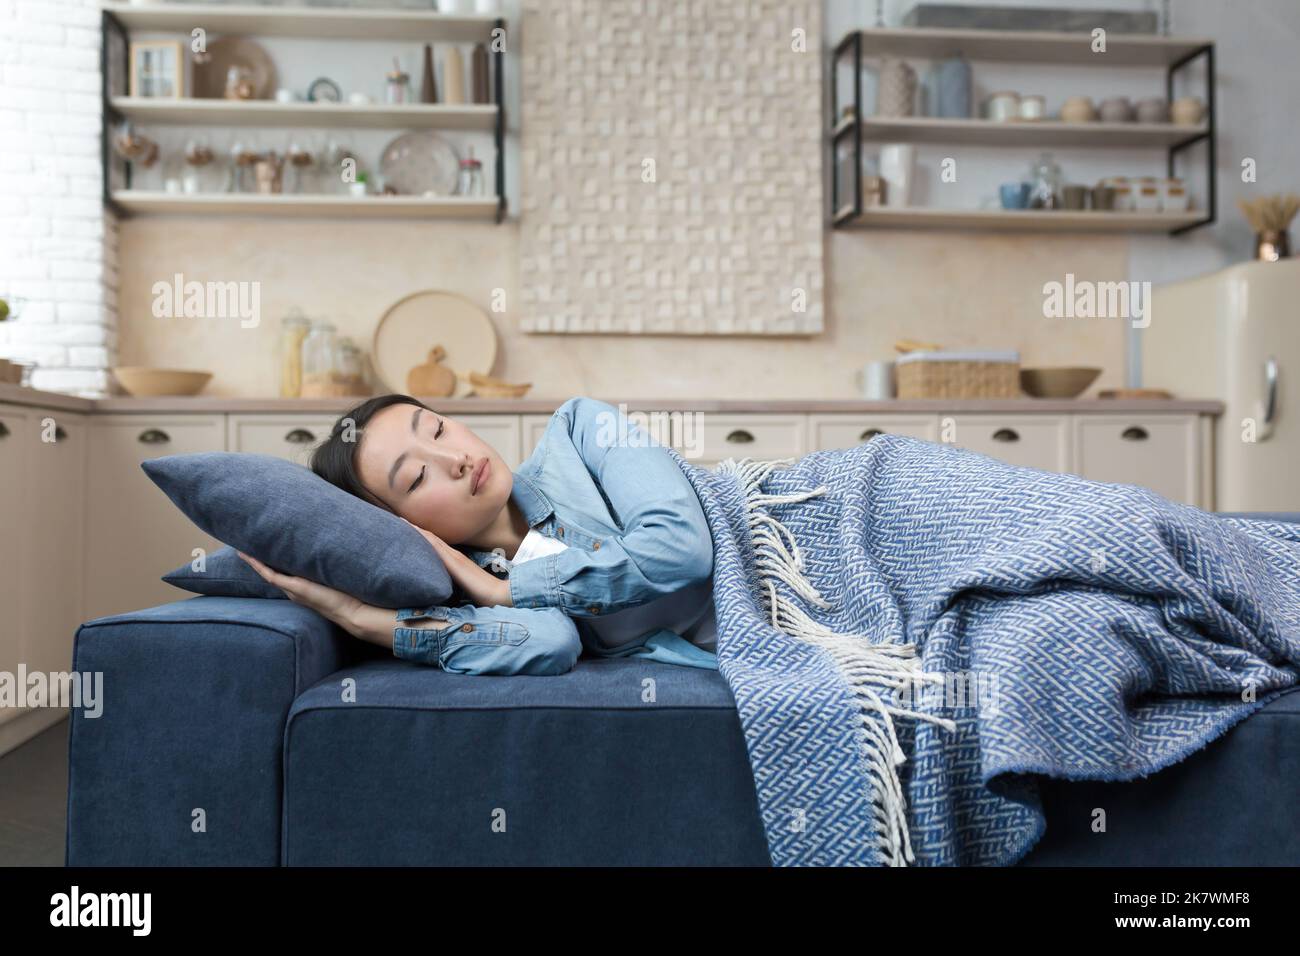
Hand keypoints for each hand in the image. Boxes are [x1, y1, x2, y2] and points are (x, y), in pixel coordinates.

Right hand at [236, 551, 372, 637]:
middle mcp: (294, 589)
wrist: (352, 612)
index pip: (282, 572)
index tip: (261, 549)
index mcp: (301, 587)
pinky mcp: (295, 588)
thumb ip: (328, 568)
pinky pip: (271, 575)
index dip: (270, 562)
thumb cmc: (348, 595)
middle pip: (270, 572)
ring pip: (267, 573)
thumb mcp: (333, 577)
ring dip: (254, 561)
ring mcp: (292, 589)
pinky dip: (259, 565)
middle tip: (243, 547)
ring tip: (241, 549)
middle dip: (257, 560)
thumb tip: (332, 549)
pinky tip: (250, 556)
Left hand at [401, 519, 511, 606]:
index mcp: (454, 560)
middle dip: (414, 528)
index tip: (404, 528)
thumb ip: (452, 581)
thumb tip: (439, 586)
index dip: (420, 535)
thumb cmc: (483, 594)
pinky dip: (423, 536)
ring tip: (400, 520)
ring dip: (415, 529)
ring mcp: (453, 557)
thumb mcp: (462, 585)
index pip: (434, 544)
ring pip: (430, 538)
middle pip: (430, 537)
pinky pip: (434, 545)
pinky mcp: (453, 562)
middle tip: (397, 518)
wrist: (498, 594)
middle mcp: (453, 554)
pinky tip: (411, 529)